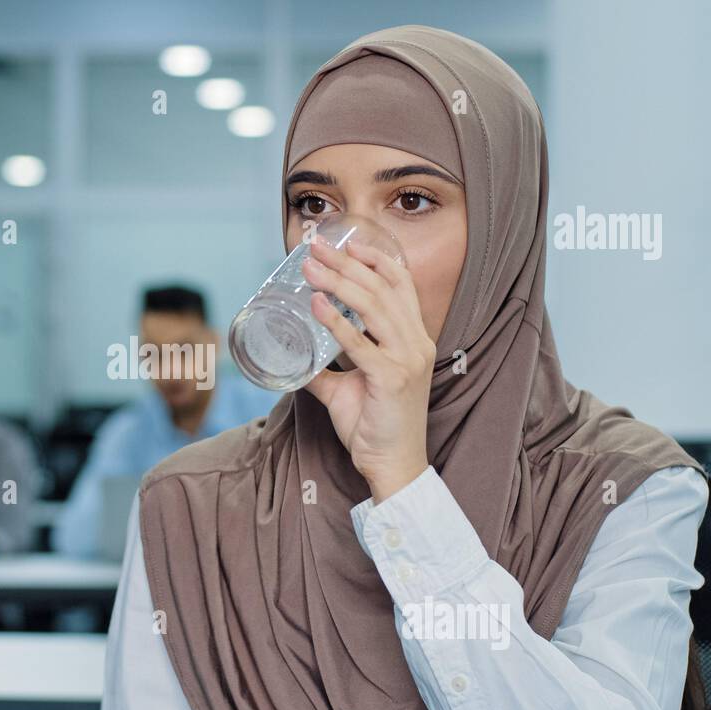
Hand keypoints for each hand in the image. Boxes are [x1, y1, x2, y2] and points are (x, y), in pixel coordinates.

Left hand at [300, 237, 433, 501]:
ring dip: (339, 282)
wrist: (393, 465)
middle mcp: (416, 343)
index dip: (376, 259)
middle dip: (347, 262)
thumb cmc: (375, 426)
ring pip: (374, 307)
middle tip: (315, 247)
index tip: (348, 243)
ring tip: (310, 267)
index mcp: (414, 339)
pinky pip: (361, 343)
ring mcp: (407, 359)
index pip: (401, 285)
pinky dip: (337, 321)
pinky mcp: (392, 378)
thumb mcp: (347, 388)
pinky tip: (317, 304)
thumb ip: (324, 369)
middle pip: (383, 287)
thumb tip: (293, 357)